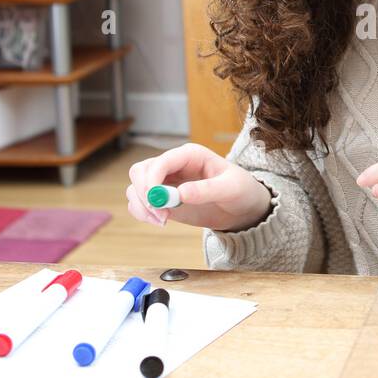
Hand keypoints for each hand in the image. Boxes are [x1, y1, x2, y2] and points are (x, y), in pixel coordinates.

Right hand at [126, 143, 272, 232]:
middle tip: (158, 213)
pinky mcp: (162, 199)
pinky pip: (140, 202)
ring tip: (162, 221)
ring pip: (136, 187)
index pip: (161, 161)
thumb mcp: (231, 188)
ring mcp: (166, 182)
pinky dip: (142, 213)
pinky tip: (159, 221)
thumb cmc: (240, 190)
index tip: (157, 201)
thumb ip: (207, 190)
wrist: (242, 208)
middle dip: (144, 192)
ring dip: (142, 205)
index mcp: (190, 155)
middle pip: (140, 171)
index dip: (153, 179)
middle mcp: (173, 165)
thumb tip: (180, 194)